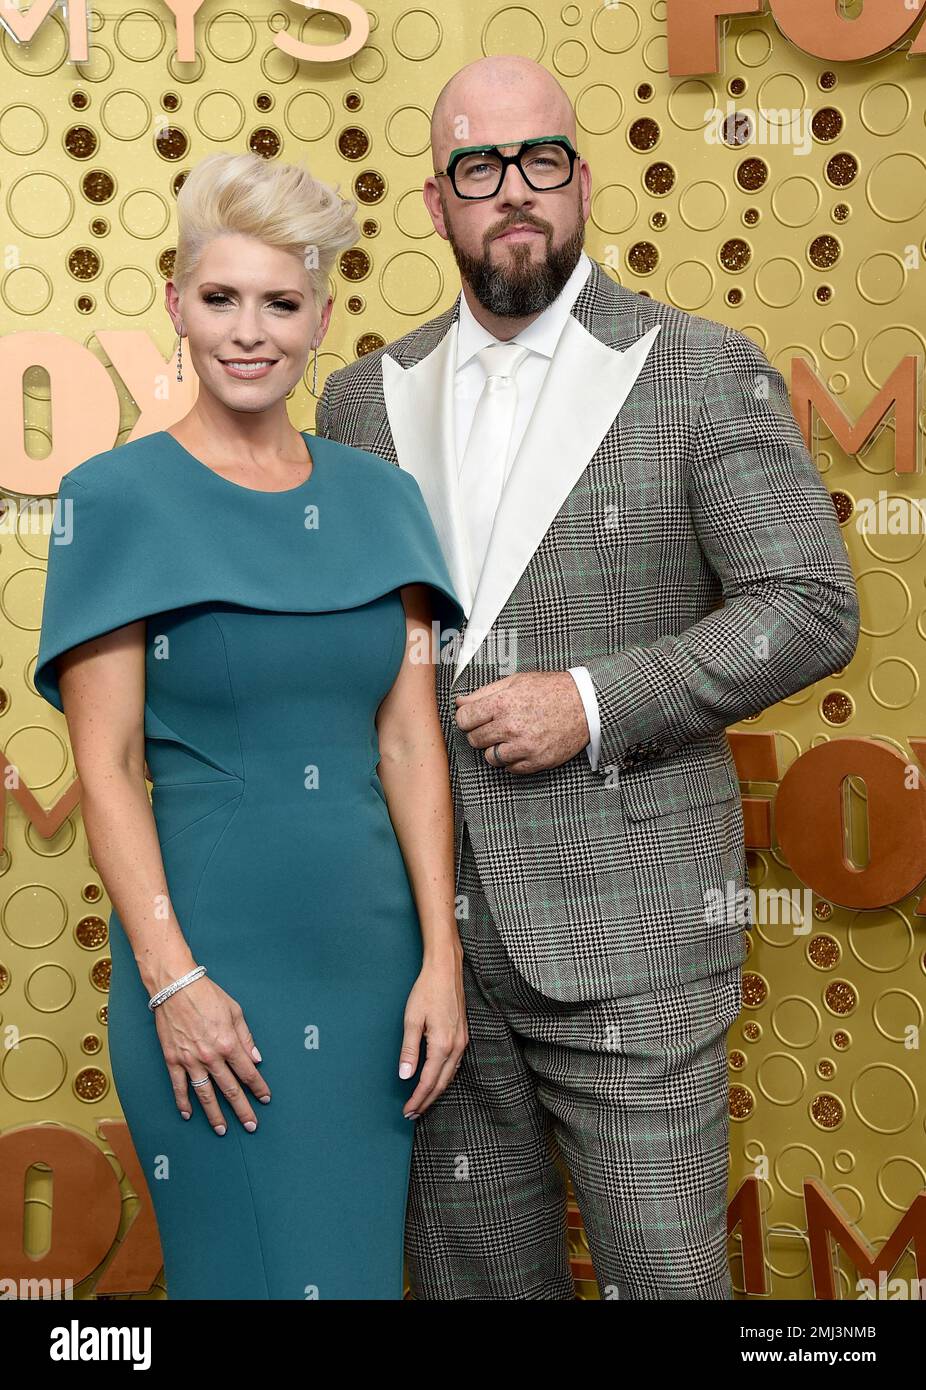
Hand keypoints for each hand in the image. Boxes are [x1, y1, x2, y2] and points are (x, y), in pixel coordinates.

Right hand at [154, 976, 270, 1133]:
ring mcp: (190, 1061)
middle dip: (242, 1109)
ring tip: (222, 1130)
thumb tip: (256, 1058)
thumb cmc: (207, 995)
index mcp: (229, 1044)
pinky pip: (179, 1087)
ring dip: (215, 1115)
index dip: (258, 1088)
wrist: (175, 987)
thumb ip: (246, 1037)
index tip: (265, 1098)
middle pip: (230, 1089)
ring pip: (205, 1095)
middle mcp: (211, 1057)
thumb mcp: (234, 1011)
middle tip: (251, 1125)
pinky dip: (183, 1102)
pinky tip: (188, 1115)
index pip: (248, 1073)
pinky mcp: (173, 1060)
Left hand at [398, 947, 467, 1117]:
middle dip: (426, 1101)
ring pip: (450, 1076)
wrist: (446, 971)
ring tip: (422, 1102)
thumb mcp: (412, 1020)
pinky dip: (445, 1078)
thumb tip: (405, 1075)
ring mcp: (462, 1042)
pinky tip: (437, 1080)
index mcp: (442, 1045)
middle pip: (441, 1084)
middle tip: (412, 1114)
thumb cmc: (427, 991)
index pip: (428, 1082)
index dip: (417, 1099)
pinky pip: (455, 1065)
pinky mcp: (464, 1036)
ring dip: (435, 1091)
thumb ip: (409, 1050)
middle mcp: (456, 1047)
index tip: (406, 1111)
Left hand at [455, 670, 590, 773]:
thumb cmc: (551, 690)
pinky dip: (512, 760)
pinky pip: (510, 769)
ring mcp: (524, 746)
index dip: (465, 718)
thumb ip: (484, 692)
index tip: (472, 718)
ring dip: (495, 749)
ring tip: (509, 737)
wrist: (585, 705)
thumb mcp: (516, 681)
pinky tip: (521, 746)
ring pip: (490, 758)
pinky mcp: (536, 761)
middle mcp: (511, 726)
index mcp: (503, 703)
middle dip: (479, 733)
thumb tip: (459, 702)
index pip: (463, 719)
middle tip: (493, 726)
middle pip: (474, 740)